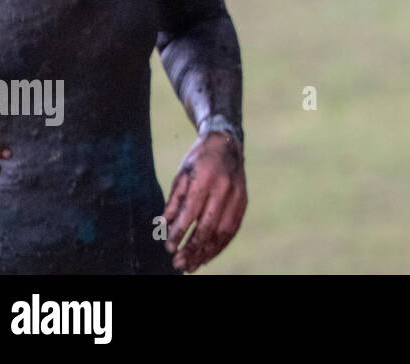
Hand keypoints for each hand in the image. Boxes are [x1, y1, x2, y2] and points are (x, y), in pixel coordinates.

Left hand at [163, 131, 246, 271]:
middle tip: (179, 264)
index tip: (168, 248)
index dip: (179, 233)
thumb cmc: (199, 160)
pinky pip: (233, 229)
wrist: (227, 144)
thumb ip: (174, 201)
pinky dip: (220, 245)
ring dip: (207, 252)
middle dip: (192, 248)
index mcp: (206, 178)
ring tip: (192, 266)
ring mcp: (238, 195)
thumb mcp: (181, 174)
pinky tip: (207, 256)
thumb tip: (165, 227)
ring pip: (223, 231)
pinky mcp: (244, 202)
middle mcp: (225, 187)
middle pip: (209, 225)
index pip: (191, 212)